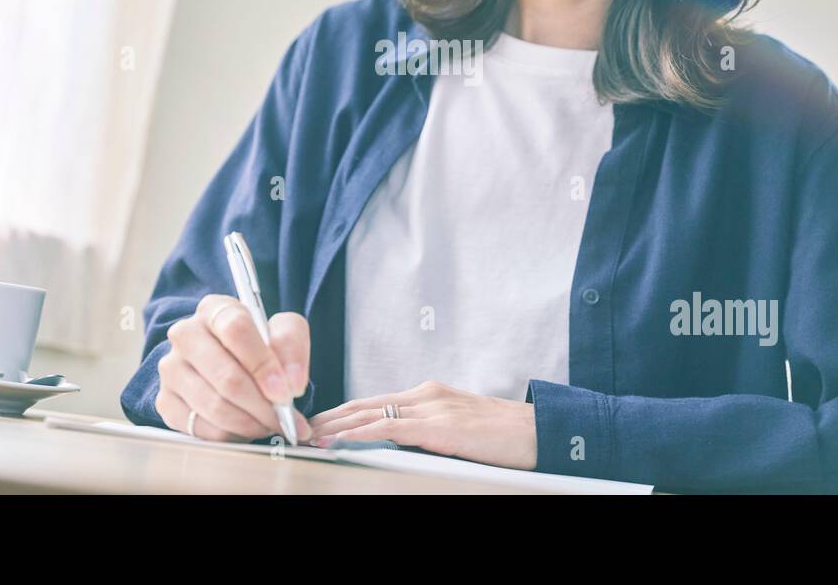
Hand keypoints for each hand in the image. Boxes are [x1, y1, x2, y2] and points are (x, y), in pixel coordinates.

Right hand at [155, 293, 312, 442]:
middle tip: (283, 418)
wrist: (229, 361)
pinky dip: (231, 435)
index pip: (236, 330)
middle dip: (262, 405)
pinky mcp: (166, 401)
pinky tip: (246, 428)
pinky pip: (201, 428)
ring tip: (269, 424)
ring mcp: (172, 369)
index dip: (263, 364)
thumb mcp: (283, 331)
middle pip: (226, 376)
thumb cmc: (258, 343)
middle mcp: (185, 335)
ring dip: (250, 423)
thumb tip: (292, 383)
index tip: (284, 392)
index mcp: (214, 309)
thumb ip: (292, 346)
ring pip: (215, 406)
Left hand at [306, 380, 536, 469]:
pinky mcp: (440, 426)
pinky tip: (342, 440)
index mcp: (429, 394)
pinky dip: (362, 433)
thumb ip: (427, 430)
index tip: (316, 422)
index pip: (374, 402)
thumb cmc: (501, 436)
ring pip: (372, 414)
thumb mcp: (457, 427)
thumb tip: (398, 443)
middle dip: (330, 417)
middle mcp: (426, 394)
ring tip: (310, 435)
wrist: (537, 432)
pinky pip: (392, 429)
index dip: (342, 412)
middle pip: (365, 404)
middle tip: (300, 427)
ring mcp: (433, 407)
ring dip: (336, 425)